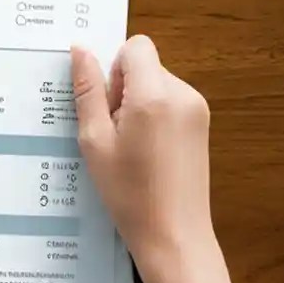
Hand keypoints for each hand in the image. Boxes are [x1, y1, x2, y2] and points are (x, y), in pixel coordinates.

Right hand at [70, 35, 238, 282]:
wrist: (174, 236)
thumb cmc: (128, 194)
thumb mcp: (94, 141)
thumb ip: (88, 91)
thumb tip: (80, 50)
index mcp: (154, 95)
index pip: (135, 47)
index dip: (114, 69)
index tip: (106, 106)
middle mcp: (183, 94)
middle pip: (146, 65)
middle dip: (124, 89)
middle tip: (113, 133)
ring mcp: (197, 109)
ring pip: (157, 83)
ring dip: (138, 104)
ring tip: (130, 148)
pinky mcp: (202, 125)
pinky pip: (171, 102)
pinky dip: (154, 117)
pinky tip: (146, 154)